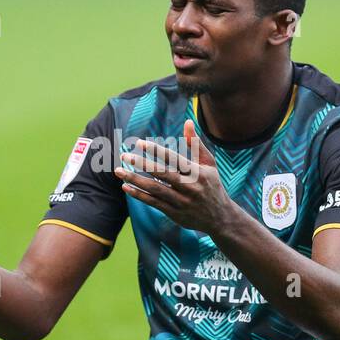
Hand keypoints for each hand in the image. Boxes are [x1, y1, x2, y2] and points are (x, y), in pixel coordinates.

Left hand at [115, 119, 235, 235]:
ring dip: (135, 180)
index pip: (174, 159)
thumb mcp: (209, 164)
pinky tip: (126, 187)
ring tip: (119, 171)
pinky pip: (153, 203)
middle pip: (162, 174)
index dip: (156, 151)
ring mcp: (181, 202)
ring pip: (154, 189)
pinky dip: (139, 195)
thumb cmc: (212, 185)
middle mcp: (189, 187)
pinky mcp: (174, 213)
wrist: (220, 218)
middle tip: (124, 155)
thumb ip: (196, 144)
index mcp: (197, 173)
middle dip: (142, 164)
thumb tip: (188, 122)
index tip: (140, 143)